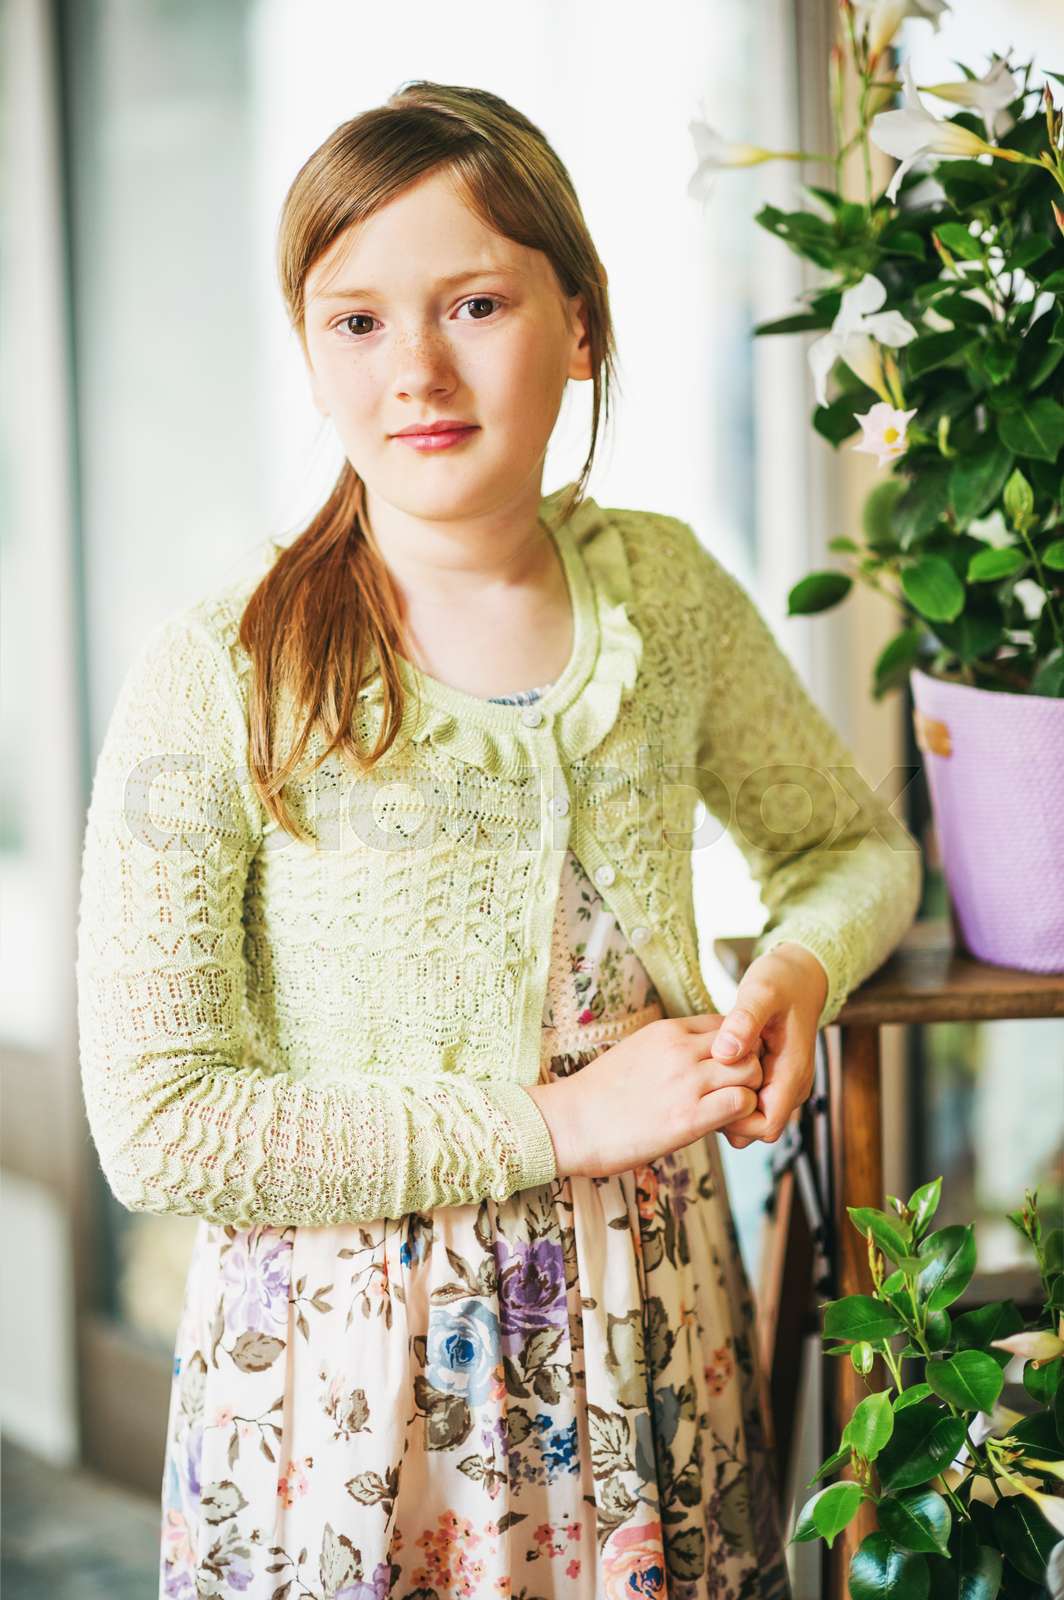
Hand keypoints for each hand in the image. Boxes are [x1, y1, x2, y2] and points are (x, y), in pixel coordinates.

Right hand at [526, 1013, 764, 1177]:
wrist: (570, 1123)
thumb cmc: (598, 1095)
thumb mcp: (636, 1052)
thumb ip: (670, 1050)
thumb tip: (695, 1059)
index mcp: (667, 1030)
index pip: (725, 1025)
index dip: (735, 1048)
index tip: (726, 1070)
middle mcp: (681, 1049)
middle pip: (745, 1044)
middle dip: (748, 1067)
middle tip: (737, 1091)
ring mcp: (687, 1081)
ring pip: (750, 1071)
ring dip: (748, 1091)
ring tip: (732, 1111)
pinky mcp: (690, 1117)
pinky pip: (742, 1103)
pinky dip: (742, 1115)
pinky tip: (724, 1127)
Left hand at [710, 942, 828, 1148]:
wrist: (798, 976)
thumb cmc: (781, 982)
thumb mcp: (761, 994)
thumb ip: (744, 1022)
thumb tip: (724, 1053)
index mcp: (792, 1073)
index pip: (766, 1125)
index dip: (737, 1119)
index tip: (713, 1093)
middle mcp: (790, 1086)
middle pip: (756, 1128)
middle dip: (727, 1115)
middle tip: (702, 1083)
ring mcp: (781, 1083)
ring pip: (750, 1117)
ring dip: (726, 1102)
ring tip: (706, 1073)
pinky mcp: (770, 1077)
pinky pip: (747, 1099)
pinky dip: (729, 1090)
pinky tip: (712, 1066)